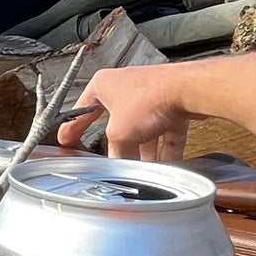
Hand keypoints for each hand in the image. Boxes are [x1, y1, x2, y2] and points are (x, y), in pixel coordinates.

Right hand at [54, 62, 197, 159]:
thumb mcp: (120, 133)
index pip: (82, 110)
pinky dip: (164, 148)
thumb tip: (117, 166)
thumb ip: (115, 152)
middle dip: (118, 145)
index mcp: (104, 85)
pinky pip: (164, 131)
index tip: (67, 140)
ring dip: (144, 151)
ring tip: (143, 170)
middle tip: (110, 160)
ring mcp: (149, 95)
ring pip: (142, 129)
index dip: (73, 128)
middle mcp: (126, 87)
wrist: (188, 89)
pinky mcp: (170, 104)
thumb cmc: (149, 98)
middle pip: (115, 123)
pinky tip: (166, 165)